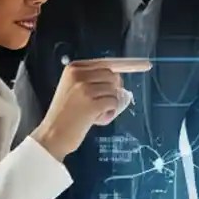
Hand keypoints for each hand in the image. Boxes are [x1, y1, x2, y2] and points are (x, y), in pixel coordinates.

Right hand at [31, 57, 150, 158]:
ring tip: (94, 113)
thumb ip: (92, 81)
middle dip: (114, 90)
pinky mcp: (92, 104)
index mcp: (73, 69)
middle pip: (113, 76)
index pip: (106, 64)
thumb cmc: (64, 115)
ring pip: (115, 91)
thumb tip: (120, 82)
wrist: (52, 135)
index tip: (146, 65)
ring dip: (110, 104)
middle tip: (103, 104)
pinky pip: (114, 103)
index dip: (125, 65)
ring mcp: (85, 89)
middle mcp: (78, 75)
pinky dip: (109, 113)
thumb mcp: (73, 90)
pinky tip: (96, 119)